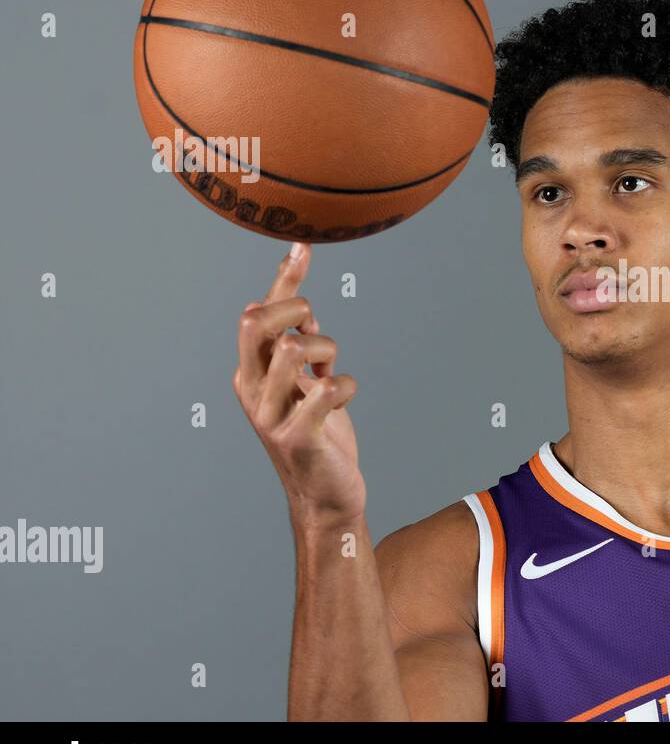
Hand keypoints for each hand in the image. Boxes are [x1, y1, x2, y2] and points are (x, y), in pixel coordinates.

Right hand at [232, 242, 363, 524]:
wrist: (324, 497)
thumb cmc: (316, 433)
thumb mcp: (303, 382)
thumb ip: (299, 342)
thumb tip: (301, 301)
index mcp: (251, 373)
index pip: (256, 314)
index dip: (283, 279)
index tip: (304, 247)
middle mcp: (252, 391)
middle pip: (256, 323)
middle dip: (296, 311)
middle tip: (318, 333)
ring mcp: (272, 416)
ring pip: (291, 348)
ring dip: (324, 348)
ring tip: (331, 369)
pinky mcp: (299, 438)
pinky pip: (326, 390)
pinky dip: (346, 385)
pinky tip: (344, 396)